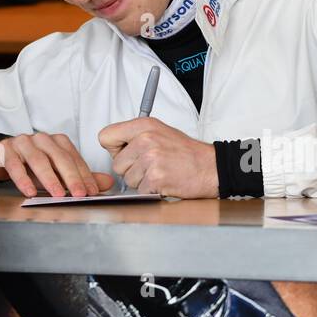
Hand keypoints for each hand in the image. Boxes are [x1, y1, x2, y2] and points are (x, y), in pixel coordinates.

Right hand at [0, 133, 115, 197]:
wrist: (1, 156)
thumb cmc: (32, 164)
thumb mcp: (56, 171)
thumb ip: (80, 176)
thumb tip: (108, 183)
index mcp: (57, 141)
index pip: (74, 158)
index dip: (84, 175)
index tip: (92, 192)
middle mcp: (41, 139)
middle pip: (59, 157)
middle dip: (71, 177)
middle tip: (79, 194)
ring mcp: (23, 143)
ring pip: (38, 159)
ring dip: (49, 178)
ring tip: (57, 194)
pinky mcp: (6, 150)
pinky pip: (15, 165)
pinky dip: (23, 179)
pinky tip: (29, 191)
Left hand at [98, 118, 218, 198]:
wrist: (211, 167)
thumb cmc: (186, 152)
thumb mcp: (159, 131)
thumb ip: (135, 136)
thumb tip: (113, 146)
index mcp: (144, 125)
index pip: (105, 136)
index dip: (113, 149)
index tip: (125, 153)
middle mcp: (145, 139)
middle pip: (116, 163)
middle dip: (130, 169)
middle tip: (149, 166)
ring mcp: (150, 158)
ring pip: (127, 179)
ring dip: (141, 181)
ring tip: (159, 172)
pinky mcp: (156, 177)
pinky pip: (140, 190)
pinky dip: (151, 191)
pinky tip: (164, 182)